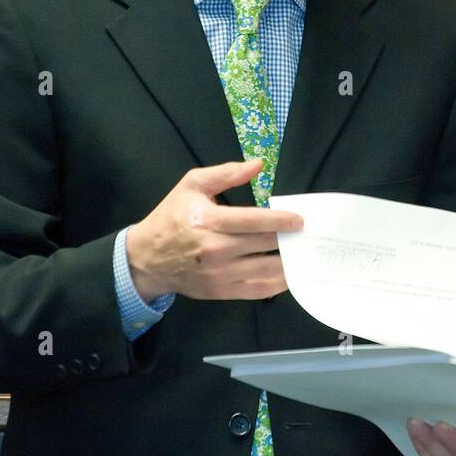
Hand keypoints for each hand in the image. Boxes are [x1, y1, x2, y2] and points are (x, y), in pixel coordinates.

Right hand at [125, 157, 303, 300]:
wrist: (146, 258)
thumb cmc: (172, 216)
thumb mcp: (192, 185)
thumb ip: (225, 173)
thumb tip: (258, 164)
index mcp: (209, 222)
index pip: (253, 221)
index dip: (280, 220)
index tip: (299, 219)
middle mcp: (216, 250)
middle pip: (263, 244)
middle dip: (289, 239)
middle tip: (309, 234)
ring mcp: (219, 274)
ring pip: (265, 270)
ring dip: (289, 262)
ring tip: (304, 252)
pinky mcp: (220, 291)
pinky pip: (257, 290)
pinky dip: (277, 284)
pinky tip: (289, 274)